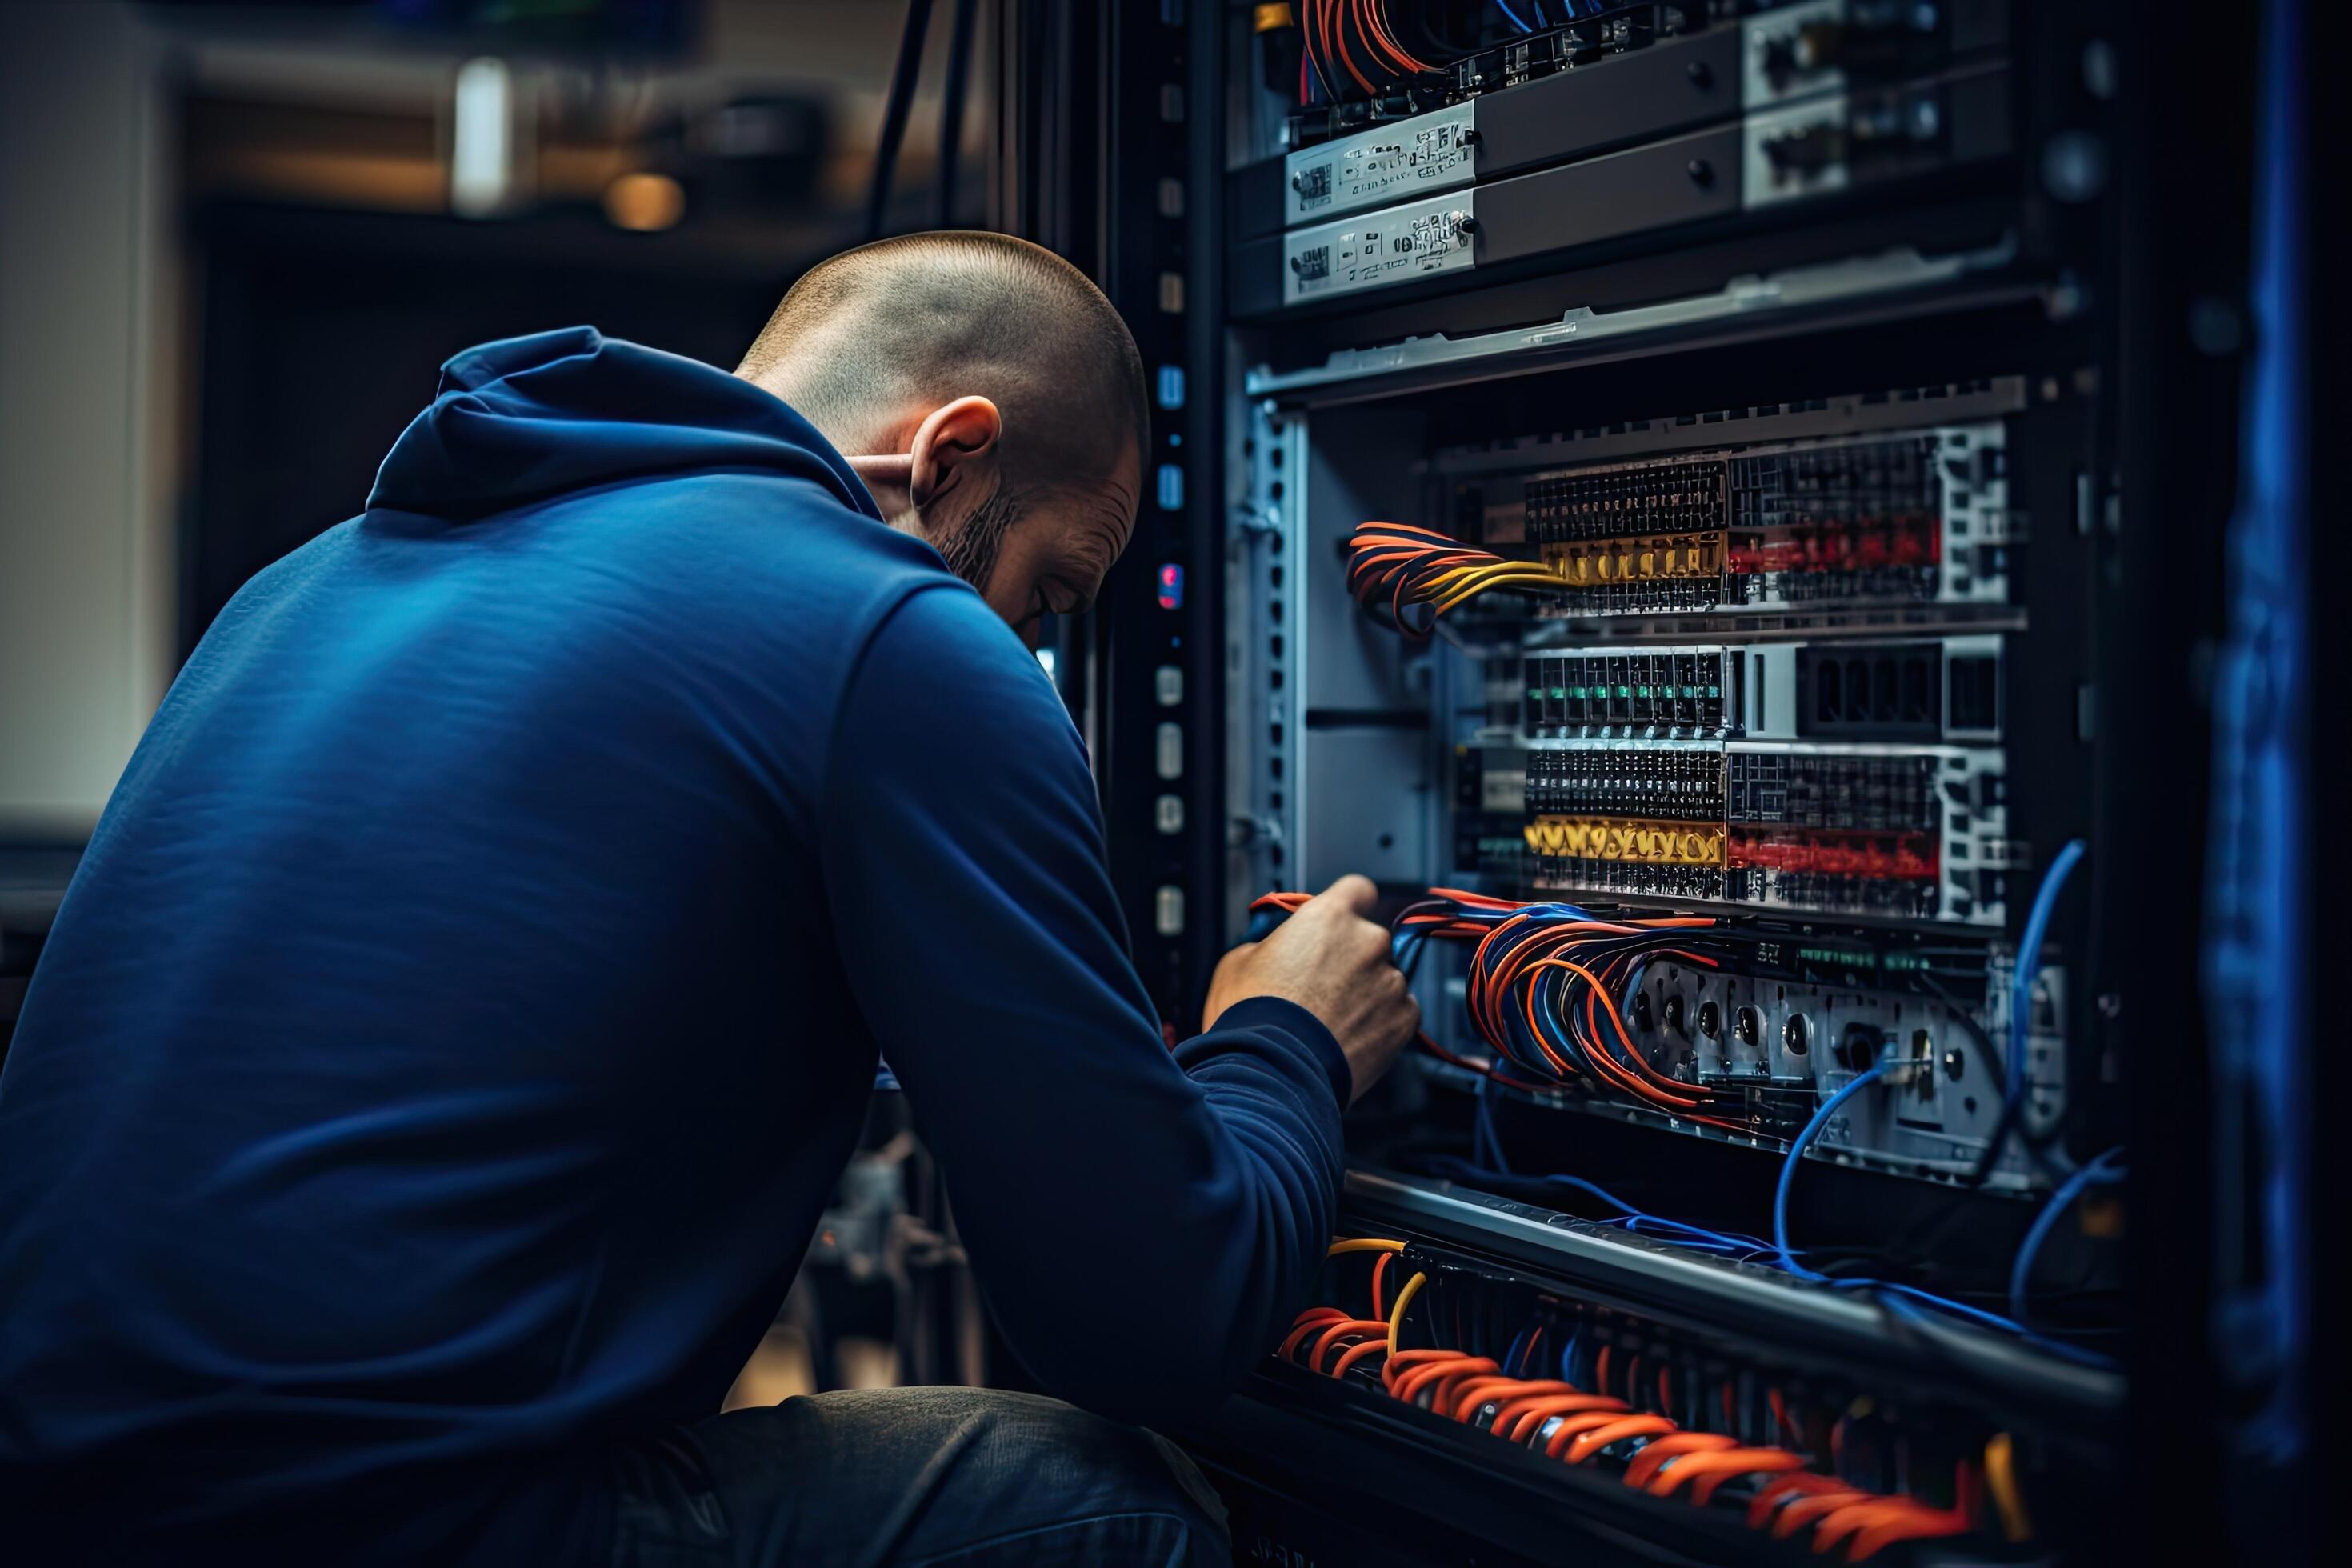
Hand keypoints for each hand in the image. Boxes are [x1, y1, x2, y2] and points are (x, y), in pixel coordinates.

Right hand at [1203, 874, 1418, 1104]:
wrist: (1271, 1074)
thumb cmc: (1251, 1018)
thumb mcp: (1239, 960)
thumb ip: (1270, 940)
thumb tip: (1276, 945)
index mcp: (1330, 916)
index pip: (1356, 889)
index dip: (1345, 905)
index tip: (1336, 922)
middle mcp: (1368, 942)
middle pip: (1369, 938)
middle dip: (1350, 957)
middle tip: (1319, 984)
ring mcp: (1391, 982)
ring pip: (1385, 977)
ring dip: (1365, 991)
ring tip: (1330, 1019)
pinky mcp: (1404, 1020)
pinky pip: (1399, 1011)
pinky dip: (1381, 1021)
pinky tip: (1349, 1036)